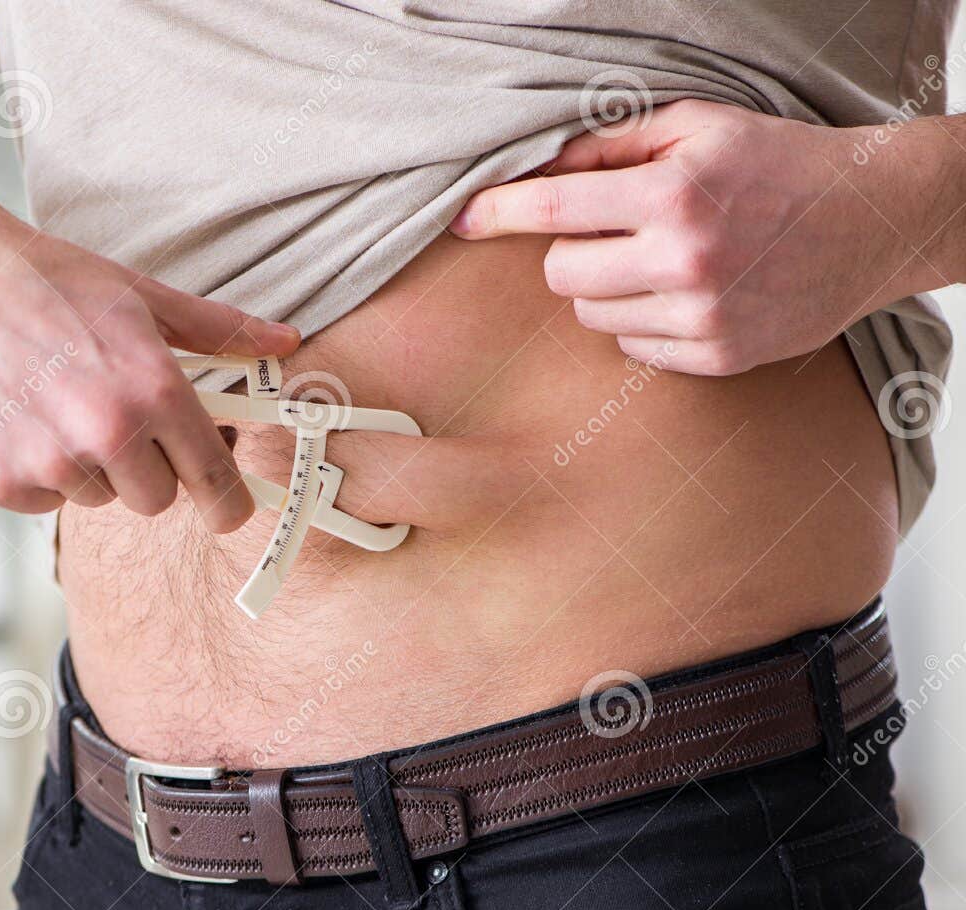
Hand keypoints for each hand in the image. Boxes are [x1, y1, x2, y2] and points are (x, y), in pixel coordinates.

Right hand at [0, 179, 299, 528]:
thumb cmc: (44, 278)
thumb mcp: (140, 296)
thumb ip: (219, 330)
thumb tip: (285, 341)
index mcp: (153, 388)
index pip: (214, 479)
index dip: (228, 501)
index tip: (230, 509)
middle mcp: (105, 431)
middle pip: (156, 499)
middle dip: (146, 468)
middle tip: (112, 420)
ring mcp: (48, 462)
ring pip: (96, 498)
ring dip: (86, 467)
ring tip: (53, 404)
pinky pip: (42, 502)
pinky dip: (35, 472)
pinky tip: (16, 418)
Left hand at [448, 99, 940, 375]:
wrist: (870, 222)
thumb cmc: (776, 165)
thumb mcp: (698, 129)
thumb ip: (612, 146)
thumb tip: (535, 168)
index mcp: (674, 195)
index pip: (555, 208)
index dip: (499, 211)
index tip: (463, 219)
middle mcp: (683, 260)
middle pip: (561, 275)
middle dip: (571, 253)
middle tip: (612, 234)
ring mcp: (701, 316)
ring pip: (592, 316)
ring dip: (607, 291)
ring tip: (658, 263)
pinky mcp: (716, 356)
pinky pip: (633, 349)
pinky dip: (643, 324)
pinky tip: (685, 295)